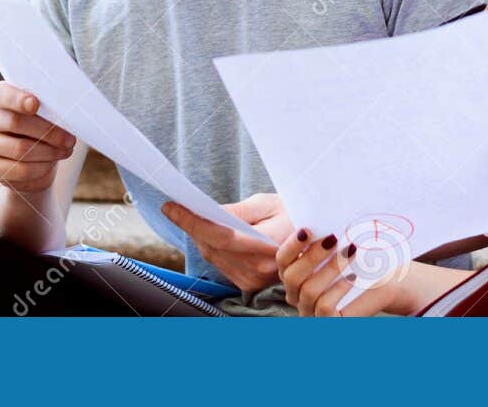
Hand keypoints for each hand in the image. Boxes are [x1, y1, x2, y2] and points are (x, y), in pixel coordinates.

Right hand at [0, 80, 76, 194]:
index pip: (2, 94)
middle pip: (15, 123)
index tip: (35, 104)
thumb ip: (47, 107)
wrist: (28, 154)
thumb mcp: (42, 111)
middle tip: (69, 139)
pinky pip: (18, 169)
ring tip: (65, 151)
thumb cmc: (38, 124)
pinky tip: (50, 163)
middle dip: (48, 131)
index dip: (18, 99)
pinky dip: (40, 168)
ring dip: (48, 152)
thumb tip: (64, 112)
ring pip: (19, 148)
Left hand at [161, 193, 289, 294]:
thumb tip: (209, 211)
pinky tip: (206, 232)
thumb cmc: (294, 214)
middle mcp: (260, 267)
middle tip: (175, 206)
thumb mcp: (270, 204)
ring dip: (198, 237)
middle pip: (212, 247)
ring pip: (213, 257)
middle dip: (191, 226)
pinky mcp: (250, 284)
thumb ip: (239, 211)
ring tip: (187, 216)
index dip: (191, 220)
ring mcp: (254, 279)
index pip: (220, 234)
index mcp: (269, 244)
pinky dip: (210, 247)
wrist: (316, 239)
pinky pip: (220, 264)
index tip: (171, 206)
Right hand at [276, 229, 394, 316]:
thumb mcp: (338, 248)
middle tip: (332, 239)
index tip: (307, 229)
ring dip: (330, 269)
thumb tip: (318, 220)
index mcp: (294, 273)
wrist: (382, 285)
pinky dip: (338, 289)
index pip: (282, 260)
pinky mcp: (326, 323)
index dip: (292, 245)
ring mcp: (309, 311)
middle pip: (292, 276)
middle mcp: (296, 295)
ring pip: (309, 291)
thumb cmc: (357, 261)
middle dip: (311, 256)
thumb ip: (324, 239)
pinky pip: (324, 307)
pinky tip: (353, 275)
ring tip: (349, 252)